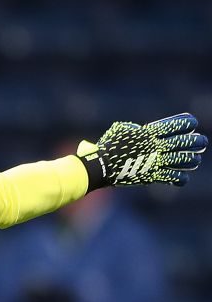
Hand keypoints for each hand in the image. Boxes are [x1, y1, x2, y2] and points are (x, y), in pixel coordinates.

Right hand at [78, 113, 205, 186]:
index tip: (192, 123)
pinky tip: (183, 177)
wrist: (101, 165)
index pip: (174, 125)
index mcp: (148, 133)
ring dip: (191, 159)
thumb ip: (135, 128)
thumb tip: (140, 129)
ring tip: (196, 160)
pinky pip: (172, 177)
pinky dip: (180, 178)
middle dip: (196, 141)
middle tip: (202, 142)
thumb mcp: (120, 130)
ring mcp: (154, 161)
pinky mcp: (151, 175)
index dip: (186, 123)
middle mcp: (155, 146)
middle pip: (183, 142)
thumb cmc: (108, 146)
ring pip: (182, 159)